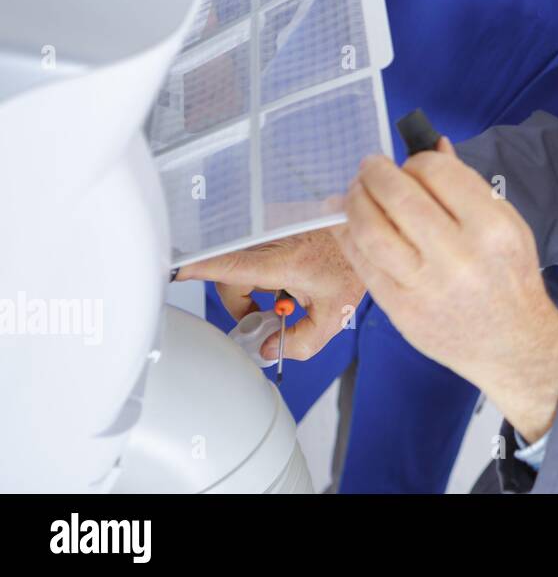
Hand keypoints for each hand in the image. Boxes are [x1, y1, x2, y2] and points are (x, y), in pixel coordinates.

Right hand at [174, 224, 364, 360]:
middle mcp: (272, 242)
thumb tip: (266, 349)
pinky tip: (288, 278)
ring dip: (253, 289)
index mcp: (285, 262)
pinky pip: (249, 255)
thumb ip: (300, 343)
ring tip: (286, 295)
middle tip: (266, 317)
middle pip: (229, 278)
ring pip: (238, 267)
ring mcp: (270, 233)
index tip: (174, 268)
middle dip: (241, 305)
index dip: (199, 267)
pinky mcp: (270, 227)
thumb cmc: (351, 266)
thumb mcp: (333, 316)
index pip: (230, 265)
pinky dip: (261, 273)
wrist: (364, 234)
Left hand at [340, 139, 557, 441]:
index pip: (437, 172)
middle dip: (374, 173)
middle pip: (398, 197)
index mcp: (491, 227)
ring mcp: (425, 286)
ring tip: (355, 192)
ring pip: (370, 230)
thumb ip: (466, 185)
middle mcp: (458, 256)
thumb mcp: (506, 224)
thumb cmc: (509, 277)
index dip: (416, 161)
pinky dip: (349, 236)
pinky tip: (349, 223)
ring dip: (355, 201)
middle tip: (369, 167)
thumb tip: (431, 145)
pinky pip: (362, 264)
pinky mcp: (401, 310)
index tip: (411, 165)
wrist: (511, 343)